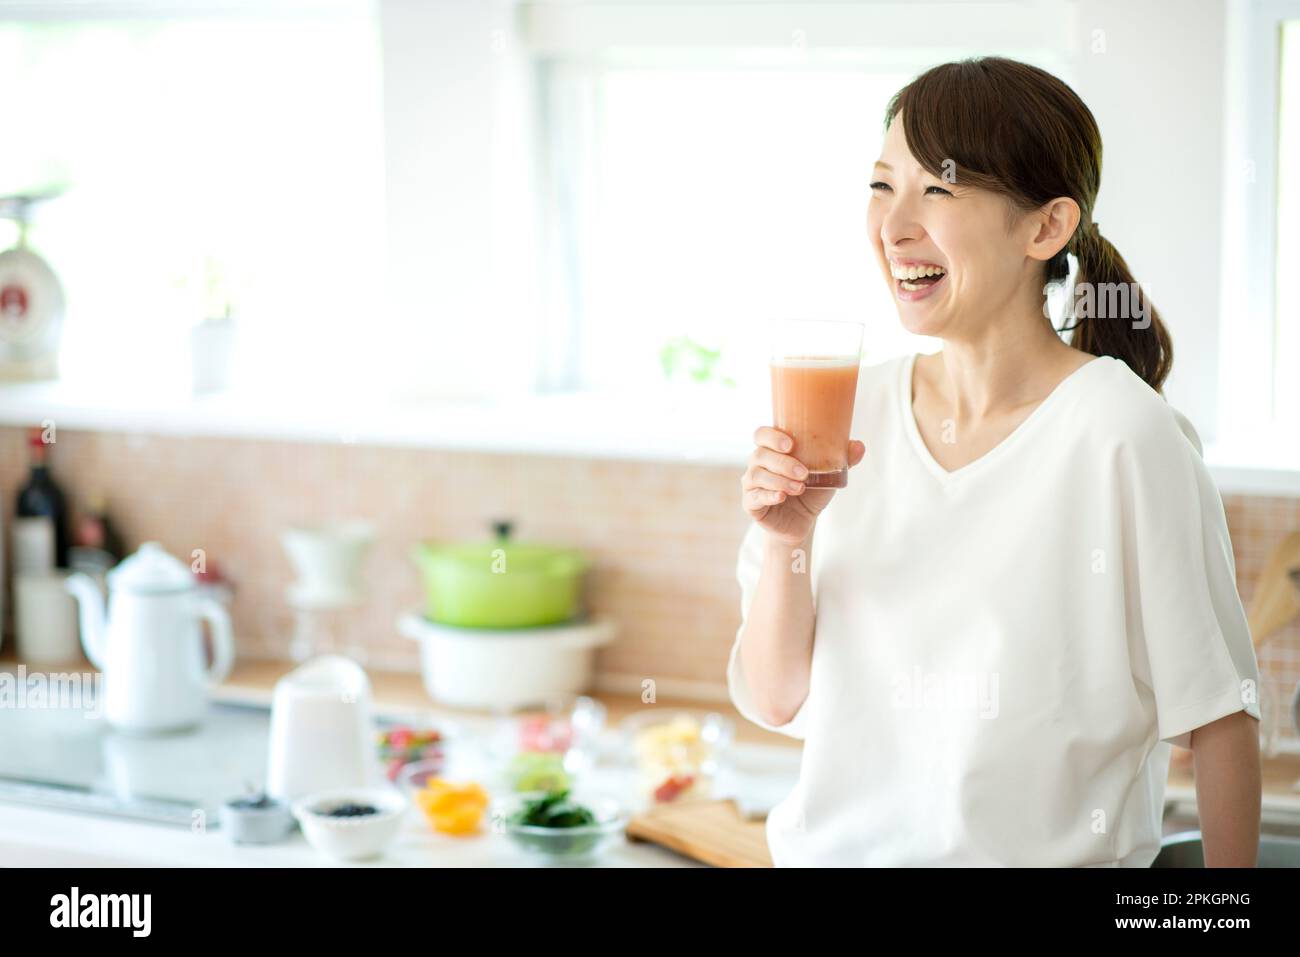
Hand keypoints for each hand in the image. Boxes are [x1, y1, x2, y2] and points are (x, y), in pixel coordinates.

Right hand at [741, 427, 865, 544]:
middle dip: (783, 463)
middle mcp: (757, 464)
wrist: (802, 522)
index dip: (771, 436)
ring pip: (757, 475)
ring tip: (800, 488)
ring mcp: (751, 484)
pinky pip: (754, 497)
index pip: (762, 435)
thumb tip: (859, 446)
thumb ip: (842, 459)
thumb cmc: (812, 492)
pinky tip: (781, 496)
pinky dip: (768, 495)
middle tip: (804, 473)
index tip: (790, 444)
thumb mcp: (828, 475)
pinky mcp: (751, 504)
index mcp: (772, 451)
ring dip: (779, 480)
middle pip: (760, 455)